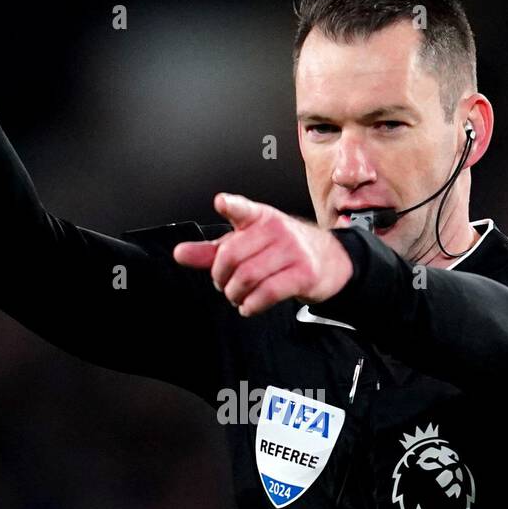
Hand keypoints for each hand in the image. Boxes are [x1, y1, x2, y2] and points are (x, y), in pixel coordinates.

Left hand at [172, 193, 353, 315]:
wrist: (327, 260)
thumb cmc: (281, 251)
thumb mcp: (246, 244)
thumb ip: (211, 251)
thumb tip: (180, 254)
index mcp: (259, 217)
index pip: (243, 208)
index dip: (231, 205)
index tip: (221, 202)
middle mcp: (276, 229)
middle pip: (232, 256)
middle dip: (220, 278)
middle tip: (223, 285)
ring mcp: (293, 251)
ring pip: (248, 277)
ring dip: (235, 295)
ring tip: (236, 297)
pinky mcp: (304, 274)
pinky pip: (268, 293)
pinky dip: (252, 305)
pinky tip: (249, 306)